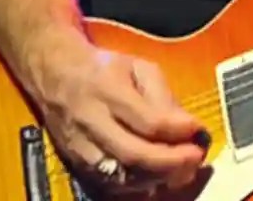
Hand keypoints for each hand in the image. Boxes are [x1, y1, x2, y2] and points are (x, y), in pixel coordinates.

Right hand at [22, 31, 206, 195]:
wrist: (54, 73)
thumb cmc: (103, 69)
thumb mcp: (137, 66)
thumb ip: (163, 96)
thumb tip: (188, 128)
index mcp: (107, 89)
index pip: (147, 119)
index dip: (177, 130)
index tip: (198, 130)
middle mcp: (90, 120)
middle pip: (133, 153)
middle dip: (170, 162)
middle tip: (195, 158)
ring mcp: (80, 146)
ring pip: (120, 175)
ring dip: (156, 177)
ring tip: (181, 169)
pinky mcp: (75, 162)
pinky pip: (109, 184)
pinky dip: (136, 185)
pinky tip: (156, 177)